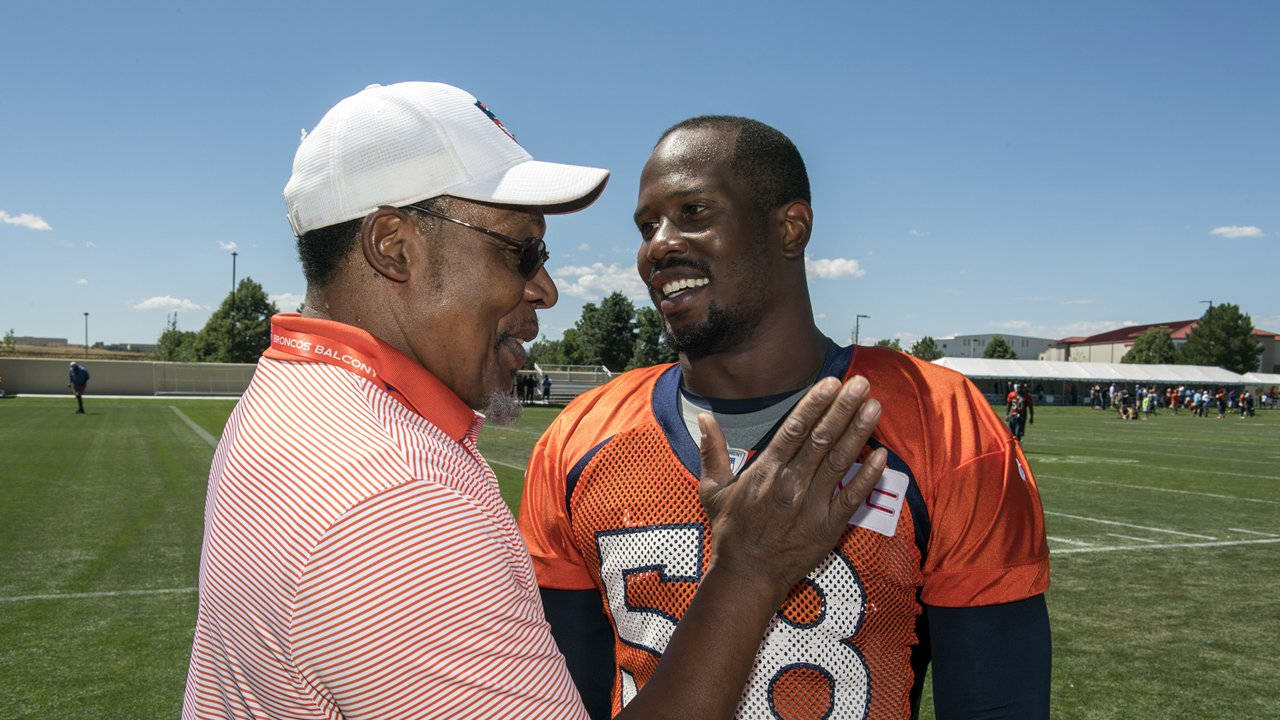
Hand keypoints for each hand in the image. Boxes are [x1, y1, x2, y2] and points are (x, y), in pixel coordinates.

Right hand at [697, 375, 885, 602]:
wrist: (746, 576)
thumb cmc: (730, 531)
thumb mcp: (712, 489)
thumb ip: (711, 451)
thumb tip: (703, 417)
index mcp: (767, 471)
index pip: (795, 429)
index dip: (815, 403)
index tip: (831, 383)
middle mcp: (792, 483)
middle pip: (822, 438)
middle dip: (843, 408)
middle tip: (861, 383)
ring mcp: (812, 505)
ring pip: (840, 461)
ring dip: (858, 432)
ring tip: (874, 407)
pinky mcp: (828, 527)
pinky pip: (853, 498)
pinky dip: (869, 477)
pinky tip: (882, 456)